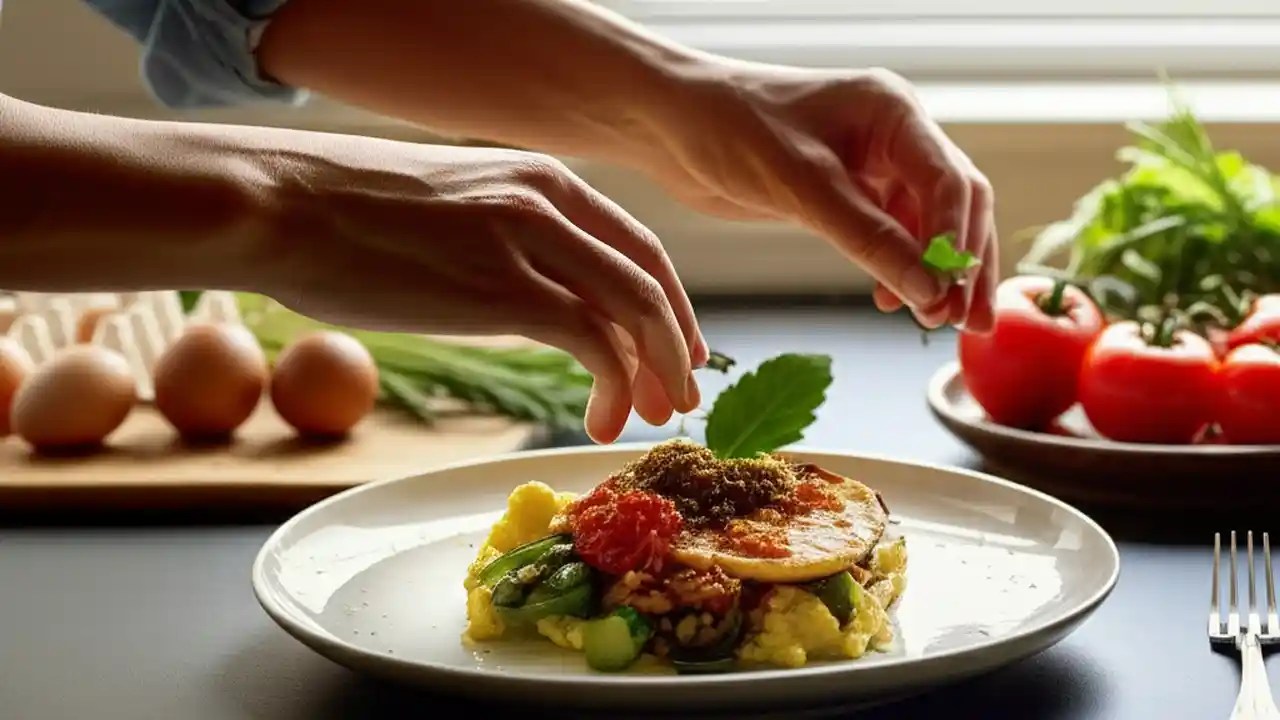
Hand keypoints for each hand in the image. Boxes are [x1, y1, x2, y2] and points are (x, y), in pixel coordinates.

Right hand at [255, 140, 706, 442]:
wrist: (278, 202)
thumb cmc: (339, 209)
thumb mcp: (448, 204)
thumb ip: (500, 233)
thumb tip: (515, 279)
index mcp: (541, 178)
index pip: (635, 245)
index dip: (668, 303)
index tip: (675, 348)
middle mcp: (549, 200)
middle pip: (649, 280)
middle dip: (674, 346)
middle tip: (677, 395)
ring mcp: (531, 240)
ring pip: (636, 311)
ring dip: (654, 372)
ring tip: (648, 417)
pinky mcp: (505, 289)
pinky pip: (593, 342)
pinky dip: (612, 385)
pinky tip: (601, 416)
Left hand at [633, 63, 996, 331]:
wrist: (668, 121)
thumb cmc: (728, 127)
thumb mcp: (801, 185)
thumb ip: (868, 238)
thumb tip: (931, 289)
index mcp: (893, 111)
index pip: (952, 181)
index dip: (960, 243)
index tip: (953, 297)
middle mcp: (892, 133)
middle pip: (956, 204)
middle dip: (964, 262)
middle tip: (969, 322)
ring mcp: (870, 162)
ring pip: (927, 223)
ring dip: (934, 270)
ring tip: (932, 320)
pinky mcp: (844, 191)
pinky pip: (891, 232)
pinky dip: (898, 267)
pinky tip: (890, 300)